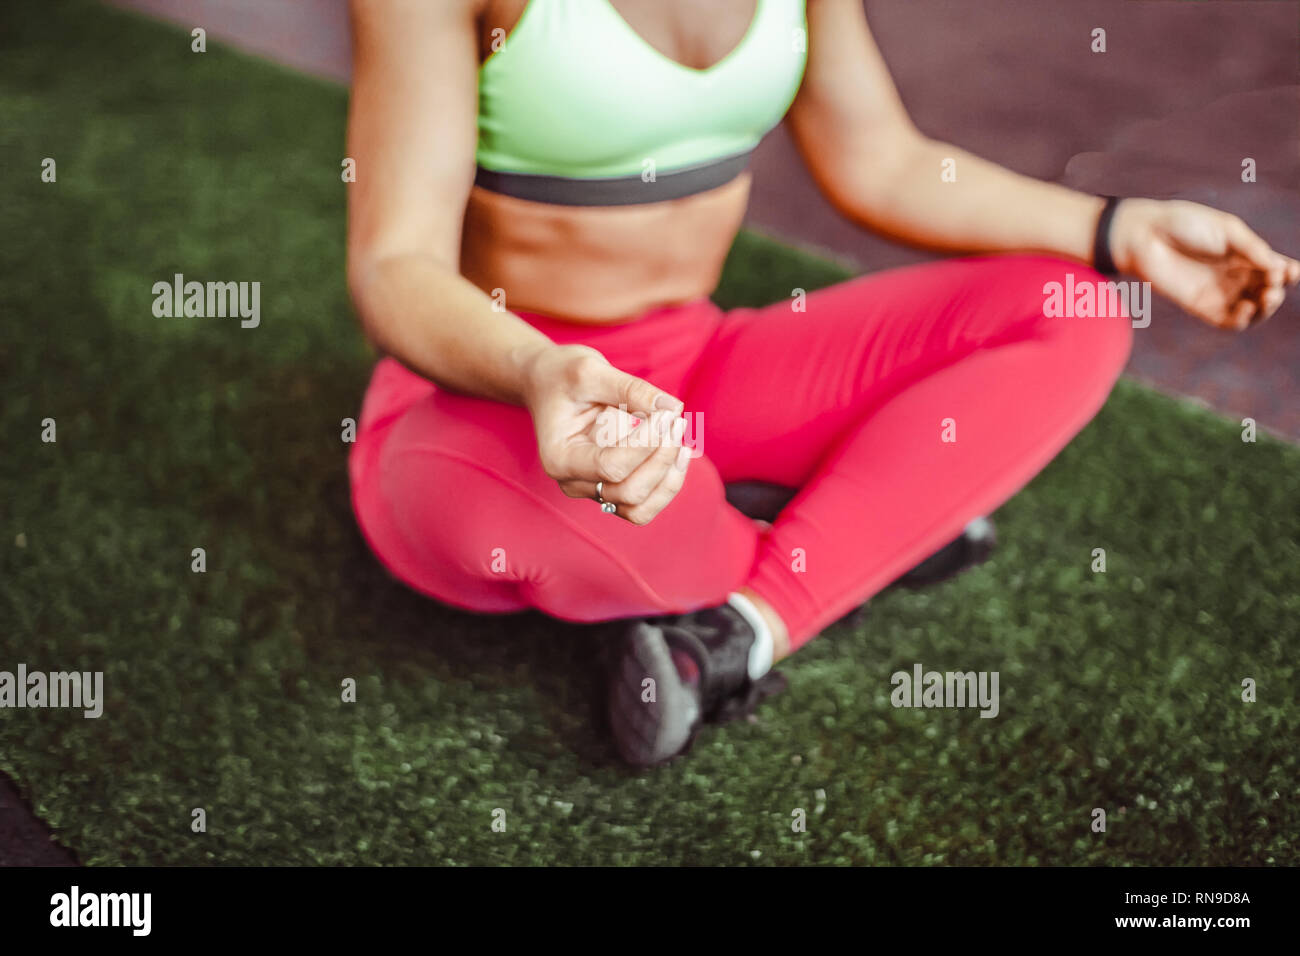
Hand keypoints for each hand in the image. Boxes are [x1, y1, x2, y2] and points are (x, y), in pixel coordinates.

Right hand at [522, 344, 690, 525]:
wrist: (549, 384)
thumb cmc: (563, 376)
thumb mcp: (591, 370)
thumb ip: (631, 389)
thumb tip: (673, 408)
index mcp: (560, 458)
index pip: (611, 467)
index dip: (646, 443)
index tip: (666, 413)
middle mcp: (574, 482)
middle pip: (629, 492)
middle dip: (661, 458)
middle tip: (674, 419)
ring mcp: (592, 489)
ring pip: (640, 508)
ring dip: (668, 477)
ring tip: (679, 438)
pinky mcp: (611, 488)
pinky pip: (645, 504)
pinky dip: (666, 483)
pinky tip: (678, 451)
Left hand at [1108, 198, 1299, 329]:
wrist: (1146, 236)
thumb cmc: (1184, 225)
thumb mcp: (1226, 230)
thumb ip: (1251, 248)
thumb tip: (1278, 268)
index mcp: (1244, 253)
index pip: (1275, 268)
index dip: (1288, 273)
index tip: (1291, 271)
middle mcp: (1234, 275)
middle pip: (1267, 291)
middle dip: (1276, 291)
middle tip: (1273, 285)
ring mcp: (1219, 292)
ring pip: (1252, 310)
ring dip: (1265, 308)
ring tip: (1264, 297)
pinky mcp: (1201, 306)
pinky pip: (1228, 321)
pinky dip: (1242, 320)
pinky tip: (1245, 309)